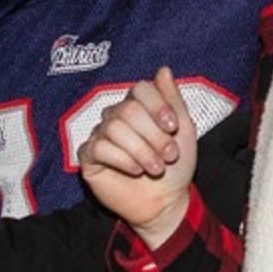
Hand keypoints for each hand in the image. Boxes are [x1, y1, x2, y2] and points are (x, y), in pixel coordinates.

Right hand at [78, 67, 197, 247]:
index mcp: (139, 106)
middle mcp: (117, 116)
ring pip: (114, 128)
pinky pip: (98, 147)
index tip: (173, 127)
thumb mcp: (183, 130)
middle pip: (128, 109)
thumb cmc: (175, 166)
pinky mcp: (89, 157)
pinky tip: (135, 171)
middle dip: (153, 135)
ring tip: (156, 168)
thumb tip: (163, 69)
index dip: (157, 106)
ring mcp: (100, 135)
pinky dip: (122, 159)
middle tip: (169, 155)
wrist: (165, 202)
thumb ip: (173, 99)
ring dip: (141, 150)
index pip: (140, 89)